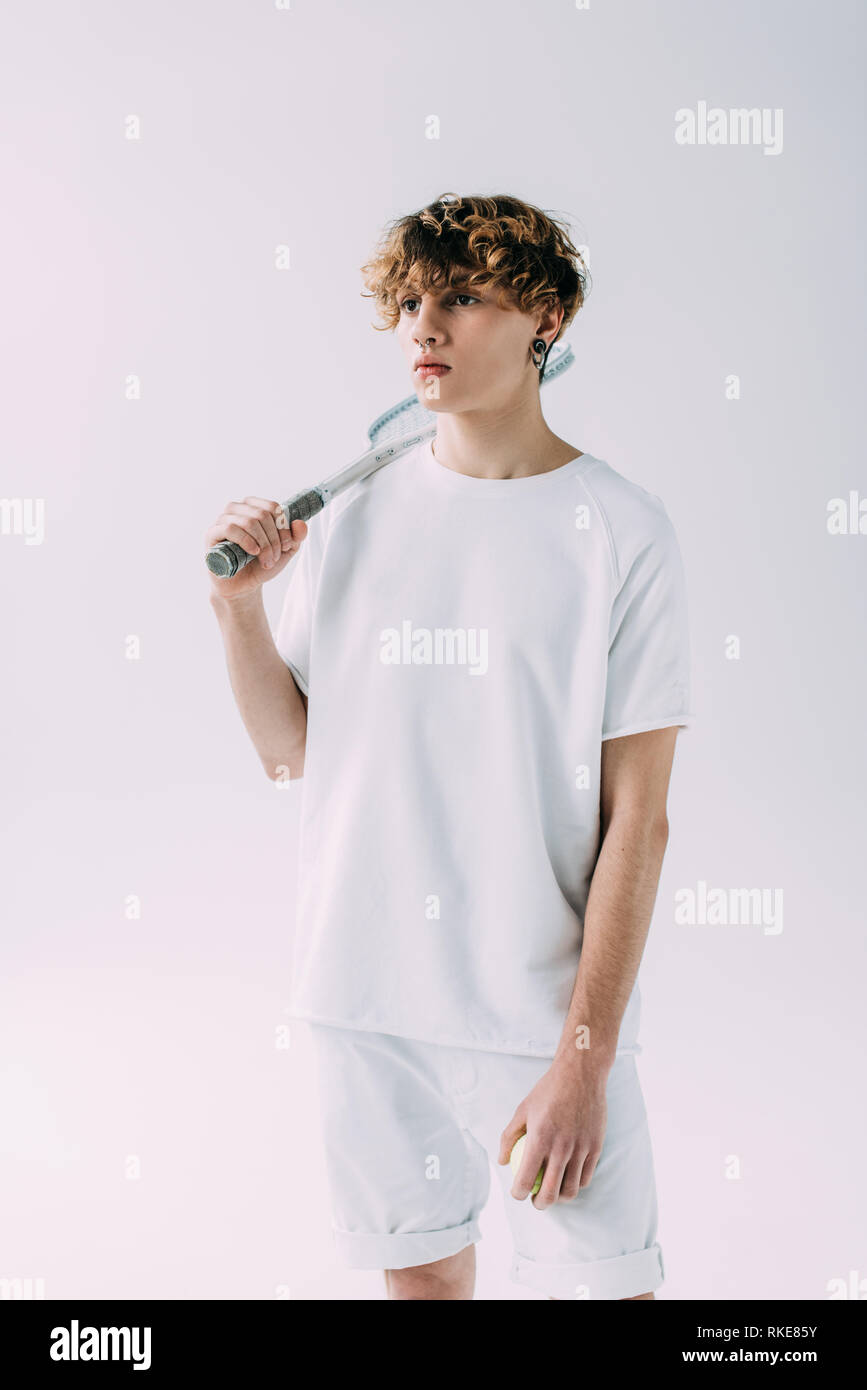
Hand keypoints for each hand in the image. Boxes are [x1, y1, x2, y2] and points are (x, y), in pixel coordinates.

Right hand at [205, 497, 306, 601]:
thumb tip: (300, 523)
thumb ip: (296, 537)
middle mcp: (237, 509)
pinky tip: (253, 553)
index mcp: (254, 507)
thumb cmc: (261, 564)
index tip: (286, 546)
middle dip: (274, 539)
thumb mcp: (285, 551)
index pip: (273, 507)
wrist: (243, 585)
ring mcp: (222, 520)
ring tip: (266, 561)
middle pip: (262, 515)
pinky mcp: (212, 534)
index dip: (283, 527)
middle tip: (275, 558)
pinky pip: (230, 528)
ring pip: (249, 522)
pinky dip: (246, 541)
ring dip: (263, 544)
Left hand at [497, 1057, 609, 1209]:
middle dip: (539, 1204)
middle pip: (551, 1193)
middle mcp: (562, 1147)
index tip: (517, 1193)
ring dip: (559, 1198)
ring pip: (571, 1190)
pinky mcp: (596, 1147)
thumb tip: (503, 1162)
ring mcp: (581, 1148)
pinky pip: (585, 1177)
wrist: (581, 1074)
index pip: (527, 1180)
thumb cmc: (548, 1090)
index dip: (518, 1193)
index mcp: (540, 1138)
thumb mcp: (522, 1109)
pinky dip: (575, 1184)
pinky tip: (567, 1179)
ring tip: (552, 1193)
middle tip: (535, 1200)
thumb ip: (509, 1137)